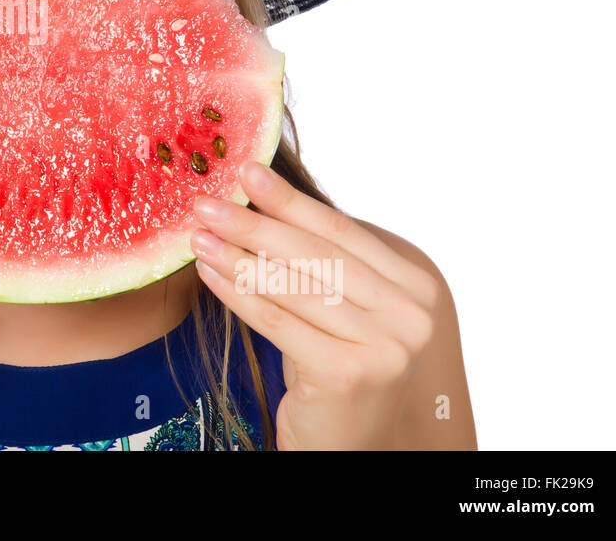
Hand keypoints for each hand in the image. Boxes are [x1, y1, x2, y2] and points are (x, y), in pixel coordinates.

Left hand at [189, 160, 440, 449]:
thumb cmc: (337, 369)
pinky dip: (237, 293)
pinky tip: (208, 274)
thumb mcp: (342, 309)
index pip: (341, 232)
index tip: (247, 171)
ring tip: (197, 235)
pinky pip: (277, 321)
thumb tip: (258, 198)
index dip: (290, 200)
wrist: (348, 444)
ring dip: (237, 256)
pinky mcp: (349, 374)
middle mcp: (413, 316)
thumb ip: (322, 261)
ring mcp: (386, 347)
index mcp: (418, 287)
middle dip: (253, 223)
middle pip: (315, 255)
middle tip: (205, 201)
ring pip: (292, 286)